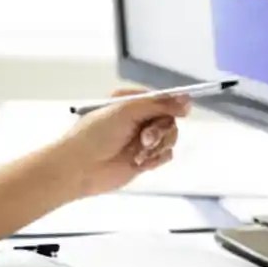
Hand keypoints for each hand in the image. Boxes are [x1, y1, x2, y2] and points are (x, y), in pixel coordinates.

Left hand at [55, 86, 190, 197]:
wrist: (80, 168)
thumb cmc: (96, 134)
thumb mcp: (126, 111)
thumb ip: (158, 105)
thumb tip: (187, 100)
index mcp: (129, 102)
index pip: (160, 99)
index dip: (172, 105)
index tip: (183, 110)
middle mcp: (136, 119)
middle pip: (169, 119)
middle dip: (160, 130)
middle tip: (146, 138)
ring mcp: (140, 139)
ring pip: (170, 138)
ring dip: (158, 146)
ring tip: (139, 153)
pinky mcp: (143, 158)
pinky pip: (165, 155)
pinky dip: (155, 159)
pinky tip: (139, 162)